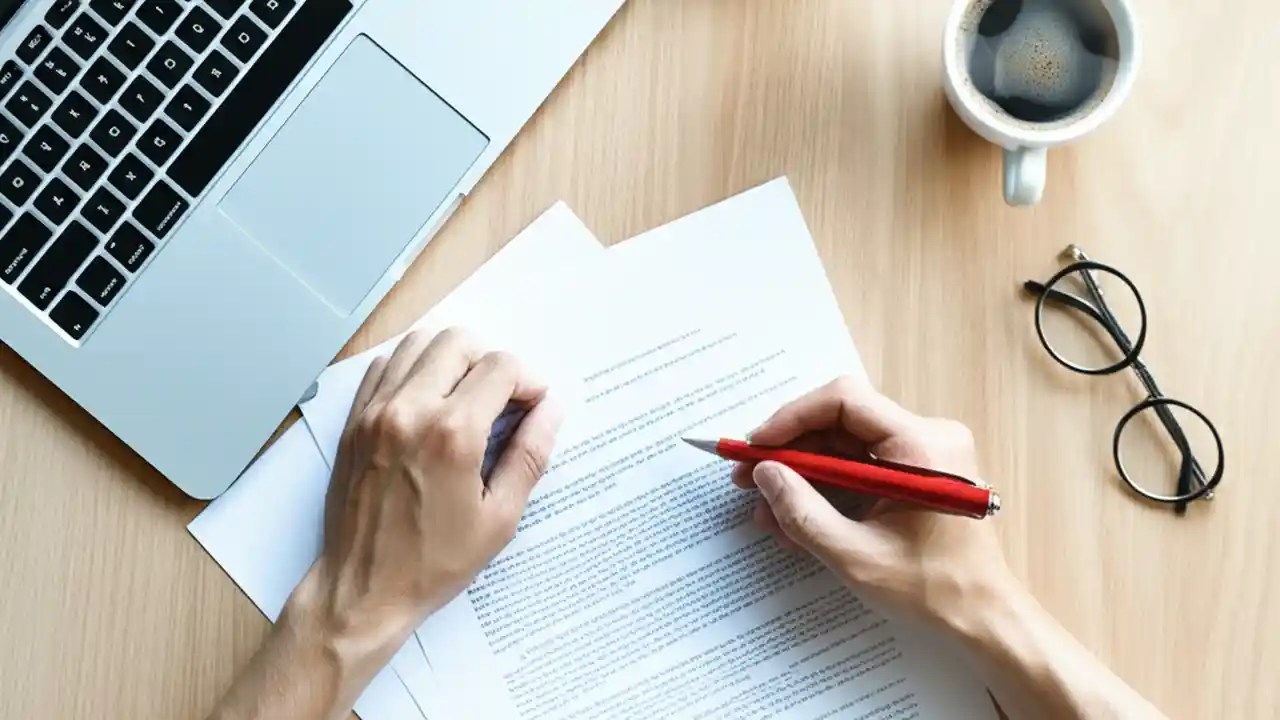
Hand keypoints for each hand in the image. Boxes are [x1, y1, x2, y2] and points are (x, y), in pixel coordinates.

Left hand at [210, 328, 562, 719]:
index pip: (501, 367)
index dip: (528, 381)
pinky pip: (384, 366)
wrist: (363, 590)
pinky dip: (412, 369)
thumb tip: (550, 410)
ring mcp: (375, 412)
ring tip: (466, 394)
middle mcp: (410, 411)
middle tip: (502, 398)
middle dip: (492, 361)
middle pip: (460, 341)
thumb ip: (530, 455)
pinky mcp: (353, 421)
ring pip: (419, 343)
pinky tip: (428, 400)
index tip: (533, 406)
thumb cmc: (432, 564)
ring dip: (451, 358)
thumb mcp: (500, 517)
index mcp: (452, 435)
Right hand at [732, 374, 1012, 625]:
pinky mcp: (917, 474)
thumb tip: (764, 474)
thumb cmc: (933, 590)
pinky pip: (861, 466)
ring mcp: (924, 454)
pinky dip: (827, 488)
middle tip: (749, 478)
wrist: (982, 617)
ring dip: (804, 474)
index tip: (757, 447)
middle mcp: (927, 437)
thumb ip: (803, 512)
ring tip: (767, 508)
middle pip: (841, 422)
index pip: (844, 400)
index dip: (792, 418)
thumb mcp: (856, 556)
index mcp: (922, 445)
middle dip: (791, 451)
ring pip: (846, 446)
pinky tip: (797, 516)